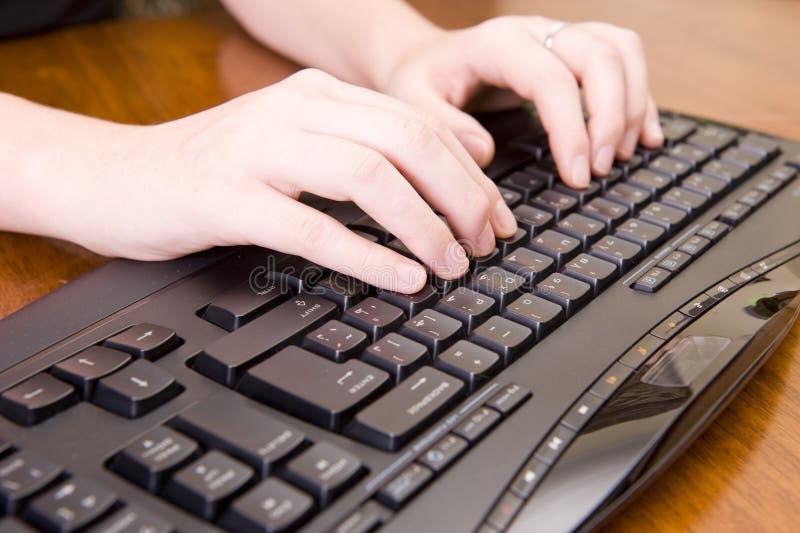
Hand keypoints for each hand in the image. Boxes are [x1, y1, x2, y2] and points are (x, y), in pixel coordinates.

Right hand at [43, 69, 517, 291]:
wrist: (118, 177)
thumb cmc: (213, 171)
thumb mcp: (293, 145)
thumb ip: (355, 153)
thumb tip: (436, 189)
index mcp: (317, 94)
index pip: (416, 124)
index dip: (469, 174)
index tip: (496, 218)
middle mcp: (294, 110)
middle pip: (407, 143)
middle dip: (461, 197)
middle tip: (486, 244)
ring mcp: (259, 151)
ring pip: (369, 178)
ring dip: (424, 226)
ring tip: (452, 265)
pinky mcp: (229, 198)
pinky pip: (313, 227)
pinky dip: (367, 256)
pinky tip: (401, 280)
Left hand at [378, 16, 663, 186]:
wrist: (424, 59)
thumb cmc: (420, 81)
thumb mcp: (412, 103)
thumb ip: (444, 127)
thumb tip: (487, 152)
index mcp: (498, 43)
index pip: (553, 78)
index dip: (573, 128)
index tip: (578, 175)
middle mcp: (536, 31)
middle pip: (600, 56)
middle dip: (611, 116)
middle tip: (601, 168)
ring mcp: (559, 37)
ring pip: (621, 51)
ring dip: (632, 104)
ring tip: (619, 155)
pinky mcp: (573, 52)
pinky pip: (624, 60)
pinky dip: (640, 96)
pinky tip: (643, 135)